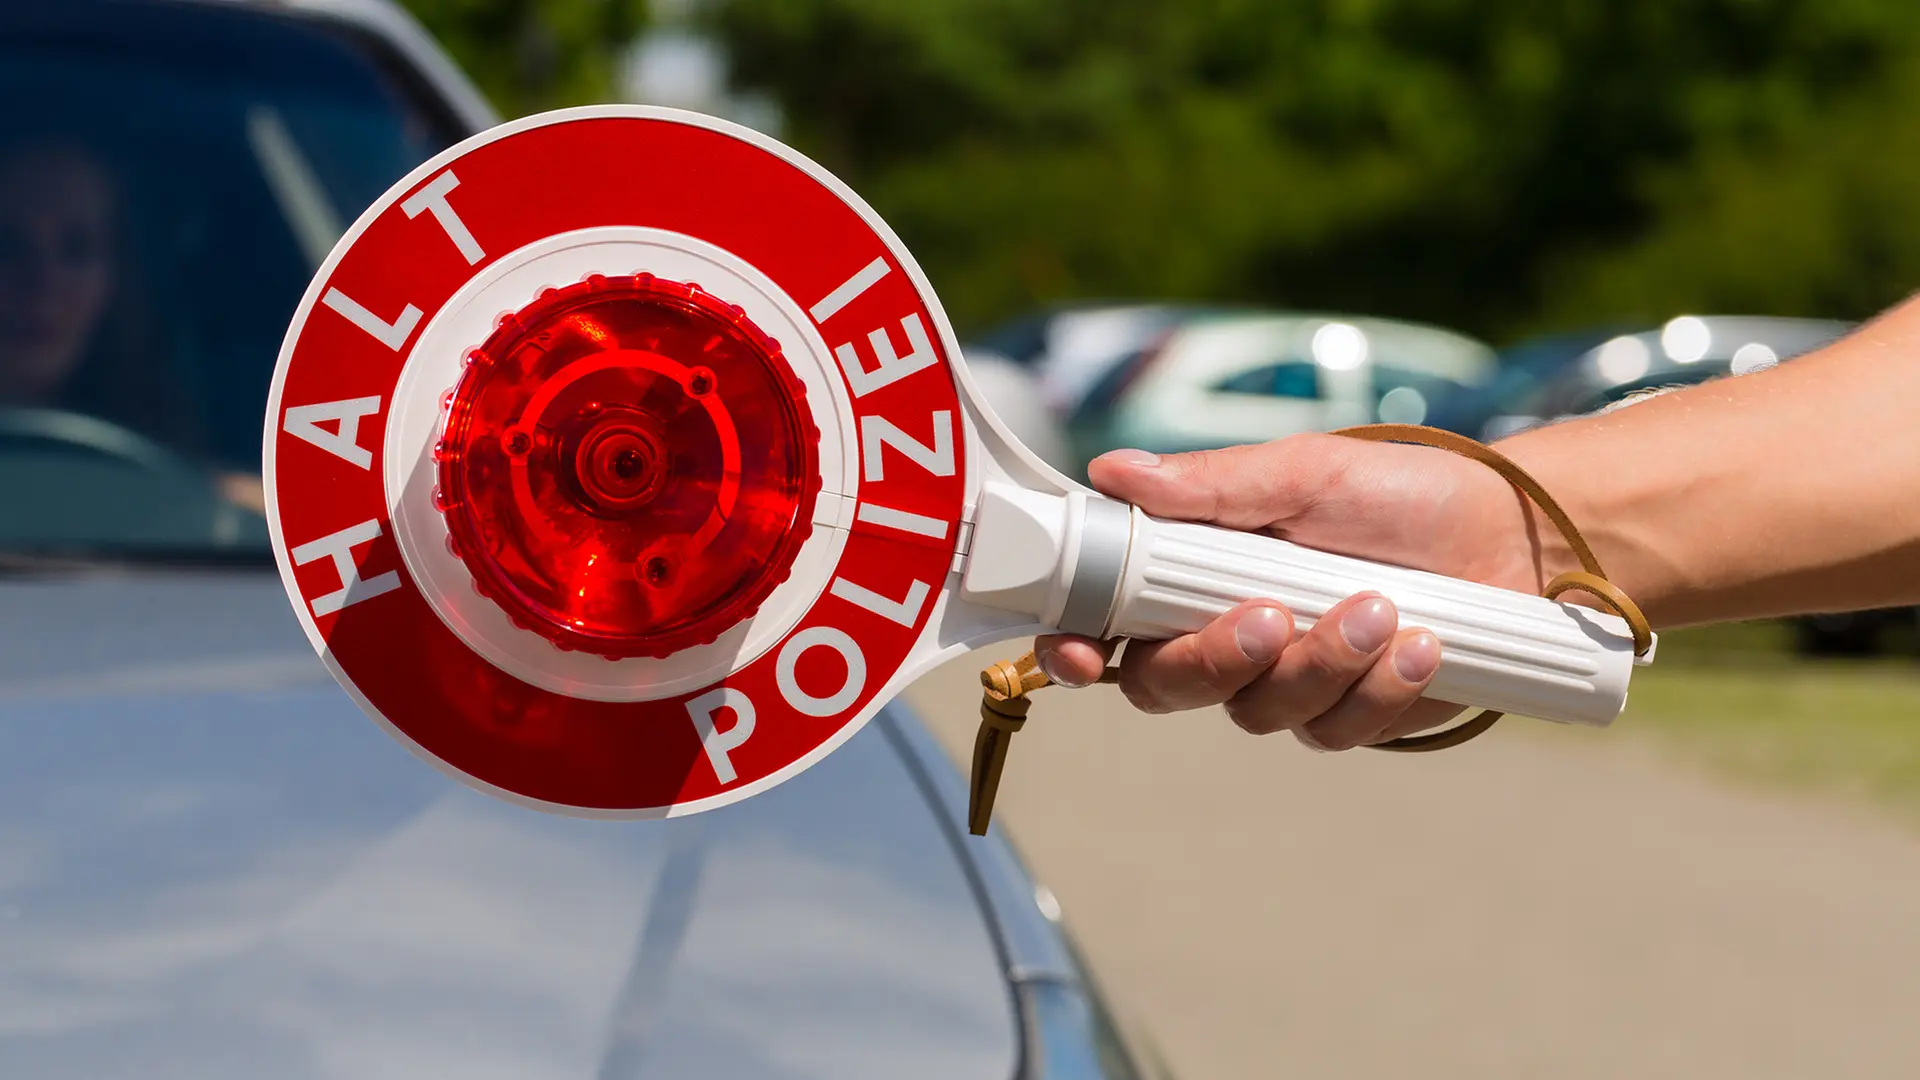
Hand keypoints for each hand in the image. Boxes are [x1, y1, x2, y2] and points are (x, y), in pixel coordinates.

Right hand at [1035, 435, 1549, 749]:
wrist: (1514, 535)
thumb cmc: (1401, 492)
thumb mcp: (1304, 471)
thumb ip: (1210, 485)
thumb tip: (1113, 472)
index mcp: (1192, 571)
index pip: (1107, 622)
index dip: (1077, 648)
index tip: (1083, 652)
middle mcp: (1224, 634)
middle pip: (1165, 687)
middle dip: (1216, 659)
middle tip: (1272, 617)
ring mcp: (1285, 682)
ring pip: (1257, 712)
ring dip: (1321, 663)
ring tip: (1383, 606)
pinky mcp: (1349, 715)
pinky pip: (1335, 730)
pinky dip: (1377, 689)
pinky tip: (1421, 645)